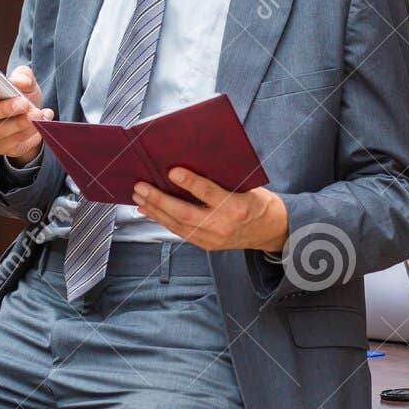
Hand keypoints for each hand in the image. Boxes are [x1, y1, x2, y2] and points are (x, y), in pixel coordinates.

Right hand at [0, 65, 53, 163]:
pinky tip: (41, 123)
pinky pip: (13, 143)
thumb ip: (23, 76)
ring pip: (0, 131)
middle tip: (24, 103)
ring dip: (21, 123)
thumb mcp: (25, 81)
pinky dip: (30, 132)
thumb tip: (21, 82)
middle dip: (4, 109)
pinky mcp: (0, 148)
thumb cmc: (21, 94)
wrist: (33, 116)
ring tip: (37, 114)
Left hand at [133, 168, 289, 252]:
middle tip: (141, 186)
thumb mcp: (247, 185)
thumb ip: (222, 179)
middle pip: (185, 213)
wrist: (269, 230)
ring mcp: (213, 239)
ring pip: (177, 224)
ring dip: (155, 210)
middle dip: (159, 200)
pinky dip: (161, 220)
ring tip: (139, 196)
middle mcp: (222, 225)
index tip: (172, 171)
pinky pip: (179, 232)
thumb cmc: (257, 201)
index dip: (190, 183)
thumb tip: (191, 163)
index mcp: (237, 206)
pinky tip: (148, 210)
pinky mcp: (206, 245)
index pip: (209, 193)